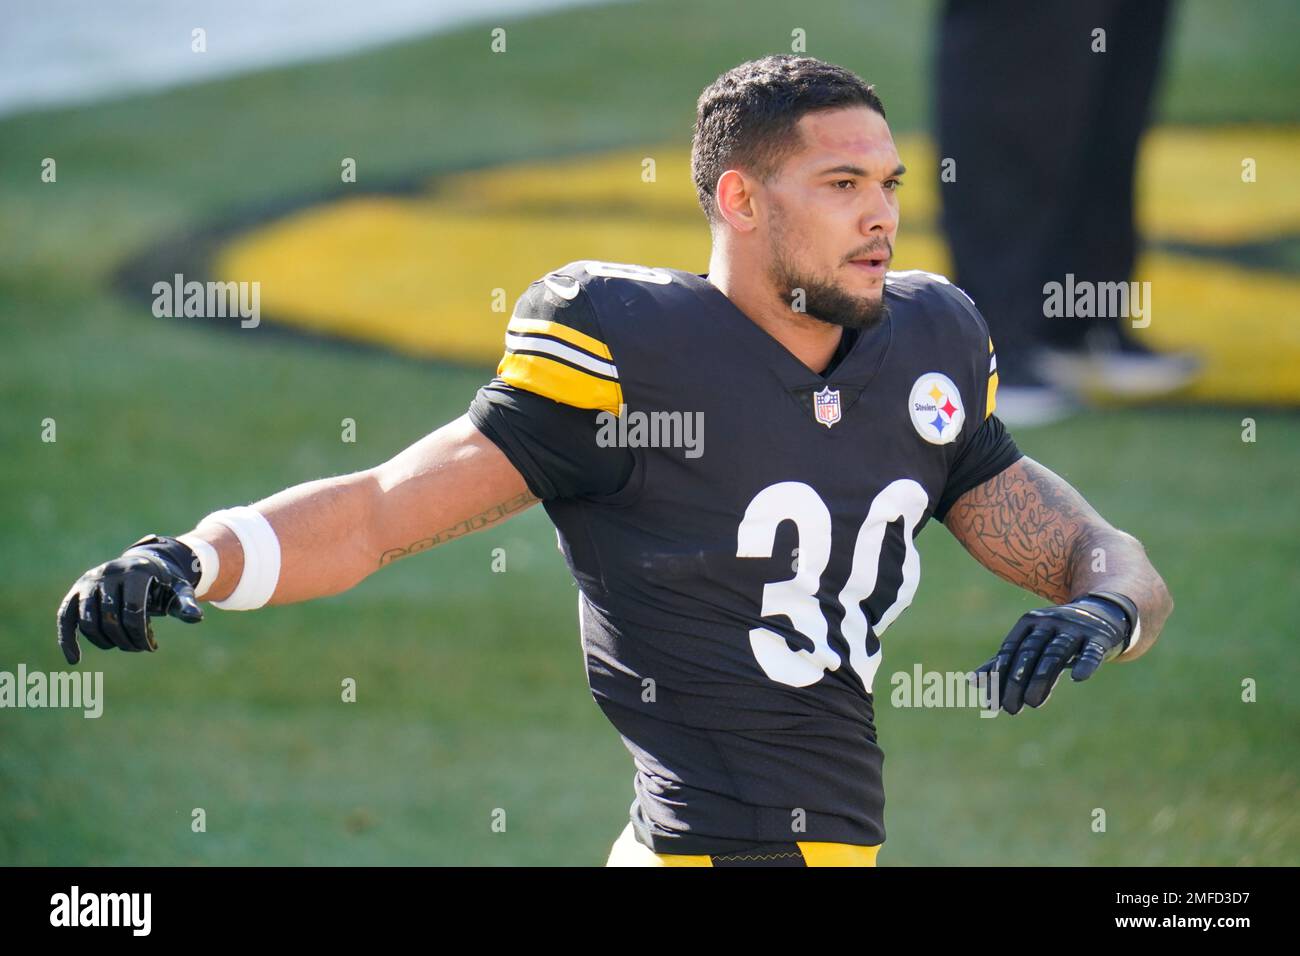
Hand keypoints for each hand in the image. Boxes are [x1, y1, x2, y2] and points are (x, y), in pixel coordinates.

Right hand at [56, 535, 203, 664]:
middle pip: (111, 618)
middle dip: (126, 640)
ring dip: (106, 642)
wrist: (145, 565)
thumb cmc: (164, 583)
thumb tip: (195, 618)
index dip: (141, 634)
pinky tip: (74, 659)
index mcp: (136, 572)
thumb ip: (186, 603)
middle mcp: (108, 573)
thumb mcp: (180, 590)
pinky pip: (65, 617)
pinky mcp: (76, 591)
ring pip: (89, 620)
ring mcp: (89, 581)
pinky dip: (68, 639)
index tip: (152, 646)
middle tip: (141, 648)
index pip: (133, 610)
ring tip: (124, 646)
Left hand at [971, 595, 1131, 714]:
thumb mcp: (1030, 644)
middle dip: (1017, 682)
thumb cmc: (1058, 635)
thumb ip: (1004, 662)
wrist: (1102, 614)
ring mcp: (1075, 629)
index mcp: (1029, 623)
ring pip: (1055, 654)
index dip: (999, 677)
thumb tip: (971, 682)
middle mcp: (1050, 622)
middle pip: (1029, 654)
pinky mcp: (1098, 638)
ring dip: (1042, 679)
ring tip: (1032, 704)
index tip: (992, 702)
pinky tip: (1078, 678)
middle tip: (1011, 709)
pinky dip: (1084, 663)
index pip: (1010, 652)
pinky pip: (1090, 651)